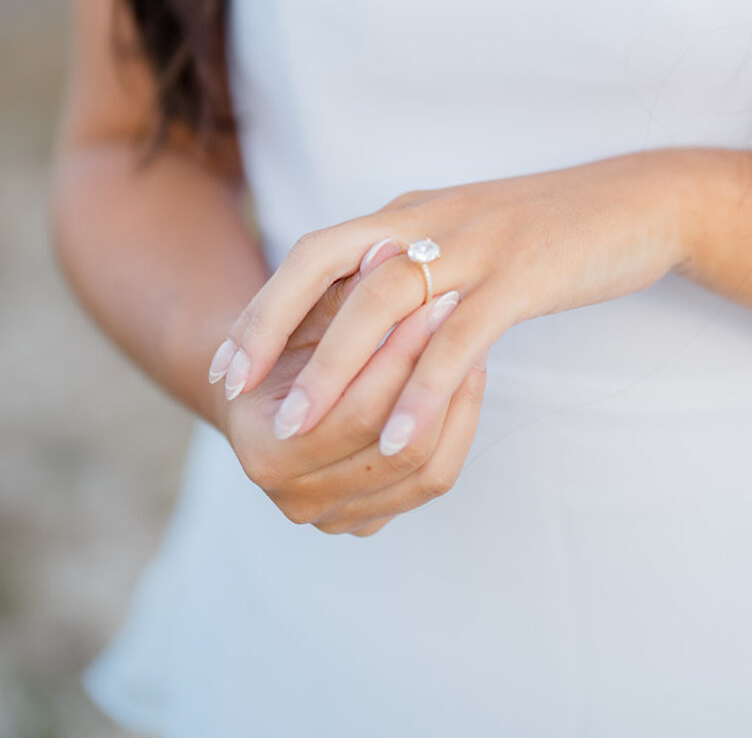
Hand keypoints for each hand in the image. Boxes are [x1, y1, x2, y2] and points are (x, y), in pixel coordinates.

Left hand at [210, 149, 688, 492]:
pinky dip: (425, 388)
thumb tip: (364, 315)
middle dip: (273, 327)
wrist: (643, 200)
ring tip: (297, 429)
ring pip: (386, 300)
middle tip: (235, 392)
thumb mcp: (467, 237)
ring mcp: (477, 246)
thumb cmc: (552, 230)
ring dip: (336, 366)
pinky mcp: (524, 277)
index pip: (318, 249)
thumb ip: (415, 266)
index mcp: (413, 212)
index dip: (265, 304)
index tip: (228, 364)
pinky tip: (400, 437)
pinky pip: (461, 338)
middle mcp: (431, 219)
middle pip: (329, 261)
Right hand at [212, 262, 488, 534]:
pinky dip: (459, 424)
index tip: (434, 296)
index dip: (400, 353)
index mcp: (264, 452)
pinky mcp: (372, 517)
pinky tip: (469, 372)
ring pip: (425, 470)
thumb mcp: (299, 310)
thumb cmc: (281, 338)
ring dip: (455, 401)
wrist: (268, 388)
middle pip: (394, 448)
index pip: (356, 409)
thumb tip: (389, 248)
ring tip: (472, 338)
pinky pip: (435, 478)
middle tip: (461, 311)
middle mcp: (297, 501)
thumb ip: (342, 290)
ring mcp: (338, 519)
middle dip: (431, 375)